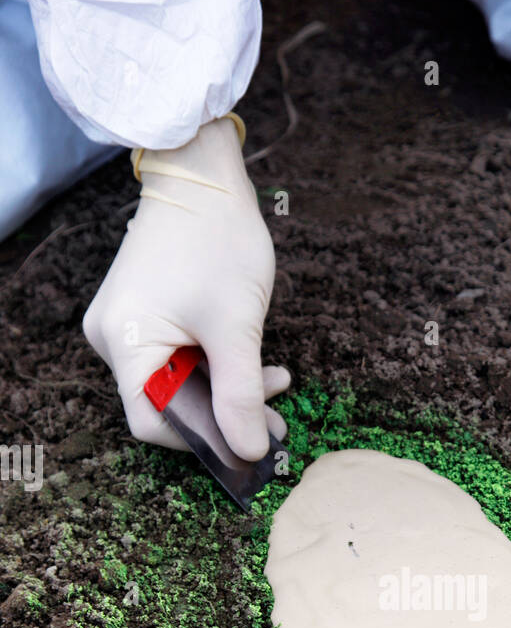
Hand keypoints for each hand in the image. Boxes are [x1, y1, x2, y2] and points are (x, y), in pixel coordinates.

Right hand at [84, 117, 289, 458]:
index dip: (203, 439)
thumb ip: (241, 393)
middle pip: (168, 403)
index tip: (248, 439)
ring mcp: (129, 325)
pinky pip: (180, 357)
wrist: (203, 176)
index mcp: (125, 343)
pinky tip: (259, 365)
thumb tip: (250, 451)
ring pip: (179, 381)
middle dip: (226, 413)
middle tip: (274, 420)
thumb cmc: (217, 241)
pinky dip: (219, 365)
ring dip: (230, 389)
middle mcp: (115, 338)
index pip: (154, 423)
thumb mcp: (236, 326)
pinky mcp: (147, 314)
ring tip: (277, 383)